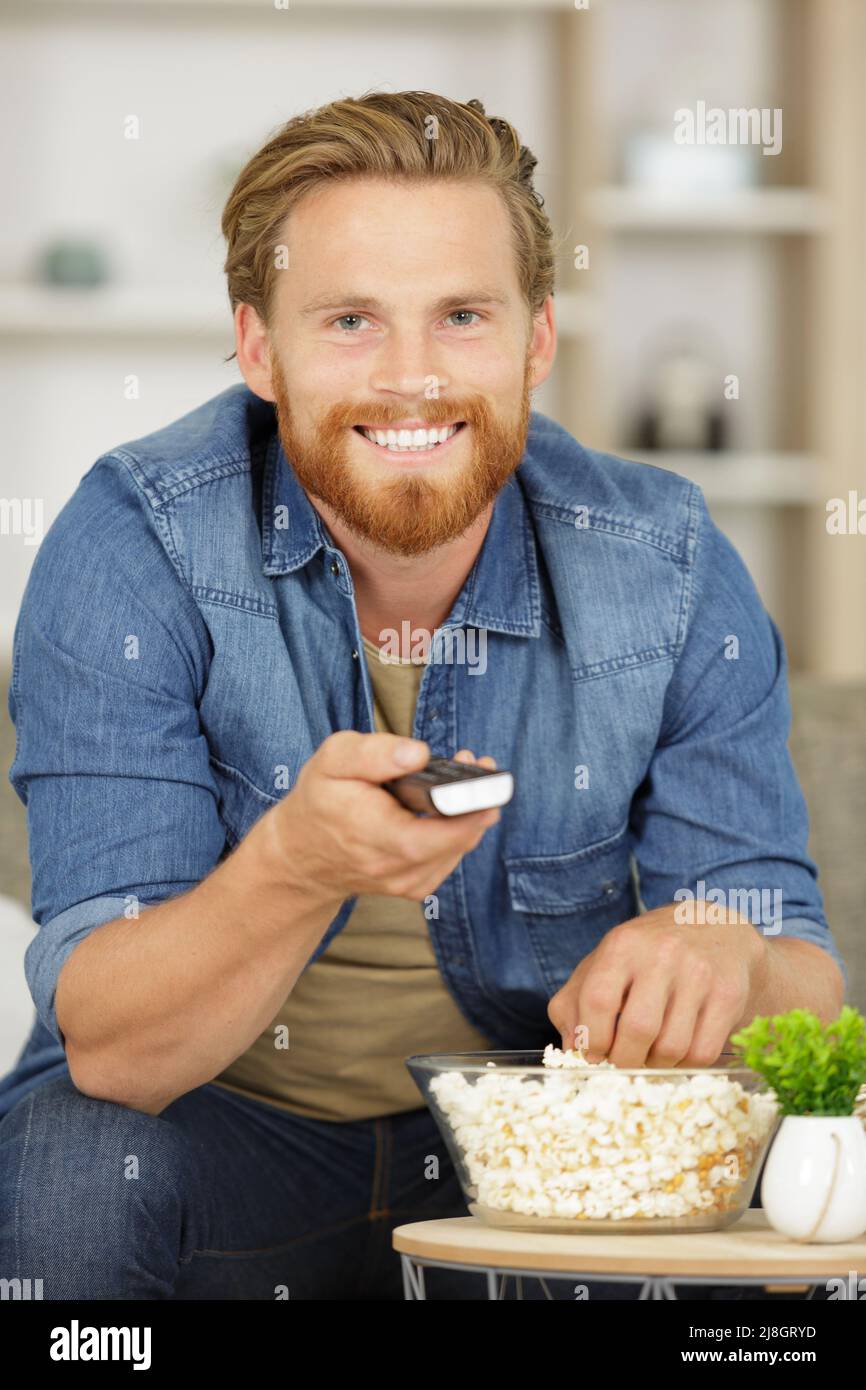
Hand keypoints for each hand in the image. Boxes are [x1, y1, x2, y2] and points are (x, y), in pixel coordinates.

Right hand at [255, 732, 499, 908]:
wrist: (301, 854)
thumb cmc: (320, 801)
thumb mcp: (333, 761)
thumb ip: (375, 753)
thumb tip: (419, 754)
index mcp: (373, 835)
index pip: (433, 835)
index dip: (467, 810)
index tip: (484, 778)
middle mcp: (393, 868)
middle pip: (455, 840)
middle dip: (475, 800)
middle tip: (477, 763)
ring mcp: (406, 883)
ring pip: (458, 848)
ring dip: (470, 813)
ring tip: (465, 778)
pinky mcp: (414, 885)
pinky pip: (450, 857)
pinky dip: (458, 831)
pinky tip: (454, 807)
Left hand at [547, 904, 768, 1067]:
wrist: (714, 929)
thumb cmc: (646, 955)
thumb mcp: (602, 963)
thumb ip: (573, 1003)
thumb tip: (572, 1050)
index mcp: (623, 945)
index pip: (597, 1001)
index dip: (592, 1040)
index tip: (593, 1055)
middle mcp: (662, 954)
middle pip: (637, 1030)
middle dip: (624, 1060)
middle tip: (622, 1062)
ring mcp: (699, 974)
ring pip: (671, 1048)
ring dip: (655, 1064)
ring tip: (649, 1053)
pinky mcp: (728, 996)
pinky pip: (702, 1053)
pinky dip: (683, 1064)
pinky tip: (676, 1050)